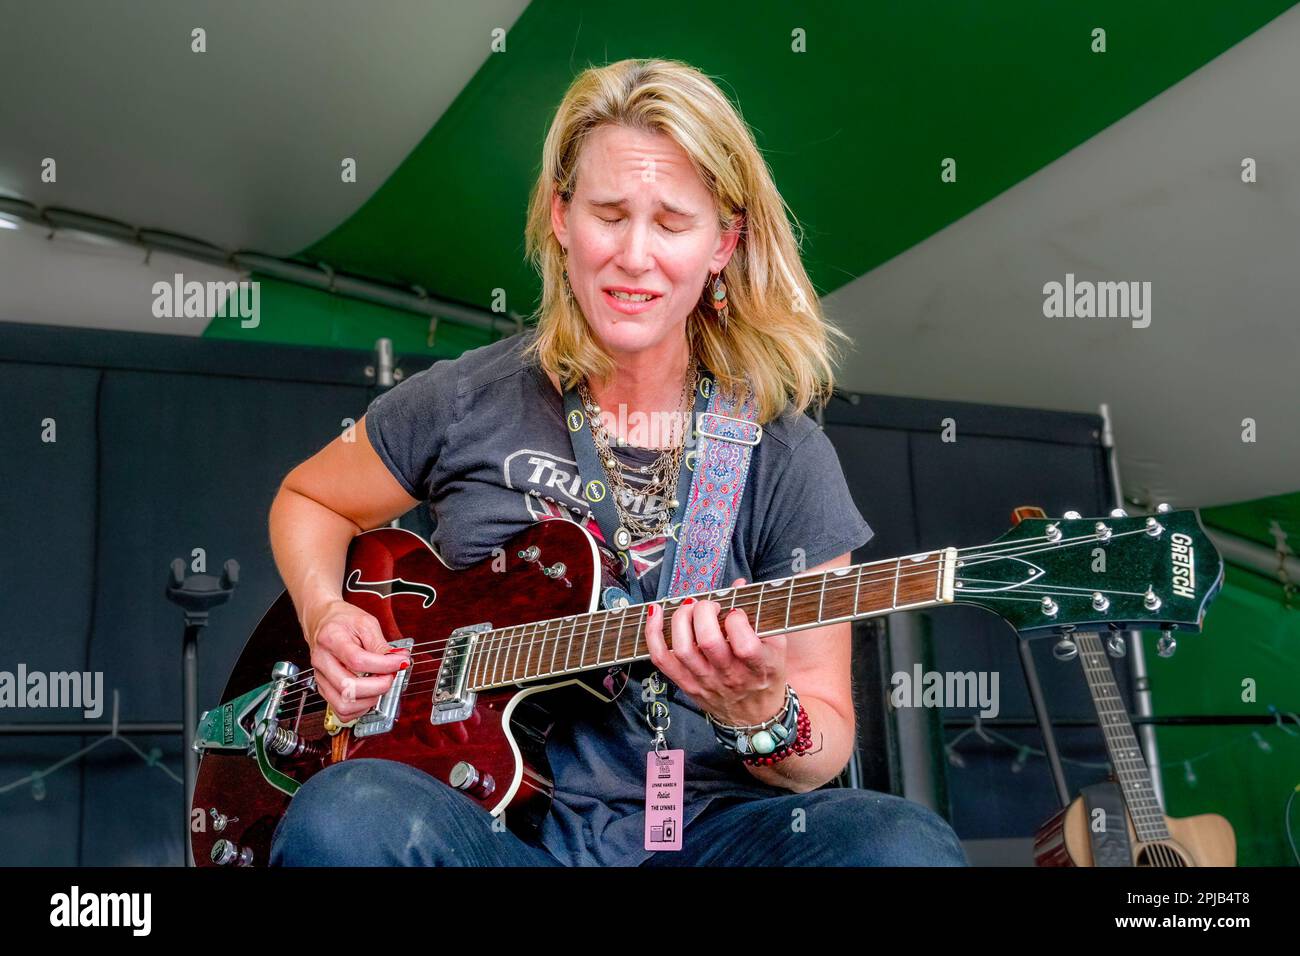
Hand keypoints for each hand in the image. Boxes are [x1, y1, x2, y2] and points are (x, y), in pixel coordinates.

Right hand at [303, 599, 408, 721]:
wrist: (322, 620)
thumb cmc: (343, 620)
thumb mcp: (366, 623)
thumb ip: (381, 644)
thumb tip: (398, 661)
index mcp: (331, 639)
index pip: (358, 661)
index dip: (383, 666)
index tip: (399, 662)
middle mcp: (322, 661)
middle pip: (348, 687)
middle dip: (378, 686)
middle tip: (390, 676)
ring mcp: (321, 677)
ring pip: (343, 704)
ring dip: (369, 700)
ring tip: (379, 686)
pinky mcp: (323, 688)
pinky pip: (340, 711)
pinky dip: (359, 709)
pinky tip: (369, 696)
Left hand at [643, 577, 787, 725]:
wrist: (754, 715)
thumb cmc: (764, 674)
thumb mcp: (775, 646)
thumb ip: (759, 614)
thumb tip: (737, 584)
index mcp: (758, 667)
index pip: (745, 645)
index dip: (737, 620)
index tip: (736, 611)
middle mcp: (730, 676)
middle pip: (709, 642)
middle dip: (704, 612)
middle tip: (709, 606)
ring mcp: (705, 681)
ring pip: (683, 648)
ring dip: (681, 619)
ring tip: (690, 607)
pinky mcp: (686, 684)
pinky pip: (661, 659)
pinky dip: (653, 634)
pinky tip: (655, 614)